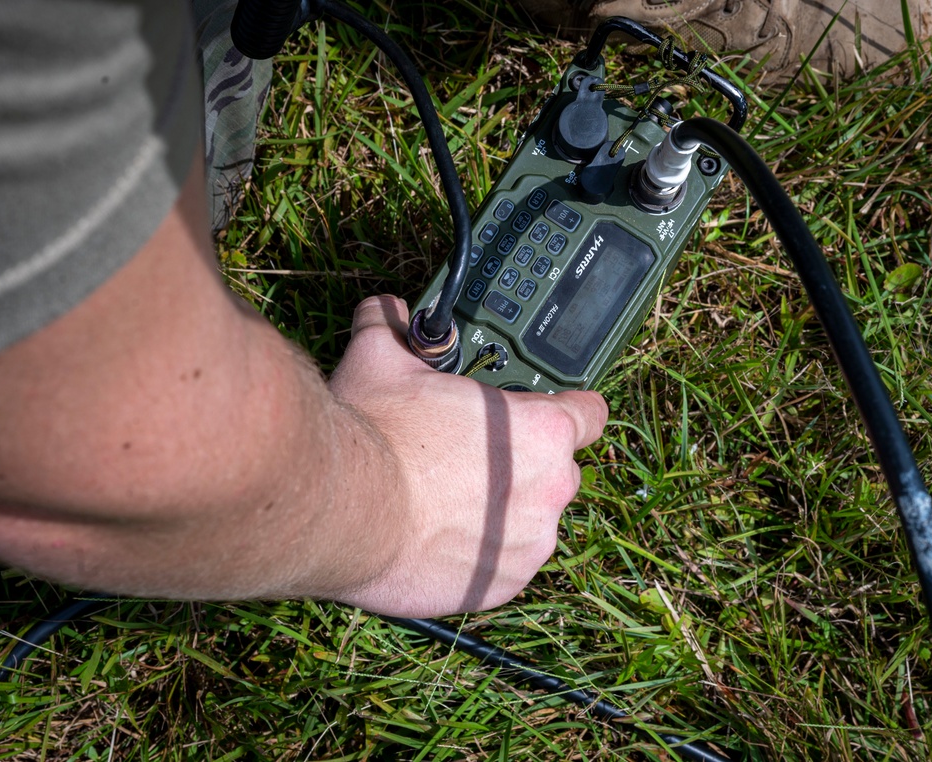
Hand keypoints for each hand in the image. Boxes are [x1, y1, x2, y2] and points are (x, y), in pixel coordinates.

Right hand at [328, 295, 607, 616]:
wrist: (342, 513)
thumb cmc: (374, 437)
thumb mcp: (381, 359)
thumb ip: (393, 326)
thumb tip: (385, 310)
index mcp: (540, 430)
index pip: (589, 414)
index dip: (569, 410)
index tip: (548, 413)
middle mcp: (549, 489)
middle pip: (557, 469)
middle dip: (524, 462)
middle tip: (472, 455)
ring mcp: (528, 542)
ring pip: (531, 520)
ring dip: (503, 510)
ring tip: (448, 500)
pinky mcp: (501, 585)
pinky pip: (505, 563)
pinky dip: (483, 553)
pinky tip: (441, 537)